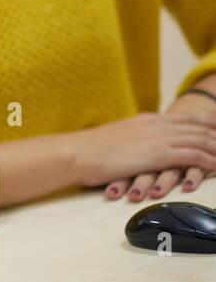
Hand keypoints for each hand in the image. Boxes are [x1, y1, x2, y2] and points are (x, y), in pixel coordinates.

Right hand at [70, 112, 215, 198]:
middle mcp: (157, 125)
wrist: (78, 153)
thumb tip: (137, 147)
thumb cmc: (89, 150)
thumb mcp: (116, 139)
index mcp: (147, 120)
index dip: (206, 125)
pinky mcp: (159, 154)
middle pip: (199, 129)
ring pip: (201, 141)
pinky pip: (194, 156)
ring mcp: (159, 138)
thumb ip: (133, 139)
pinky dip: (210, 161)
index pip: (186, 120)